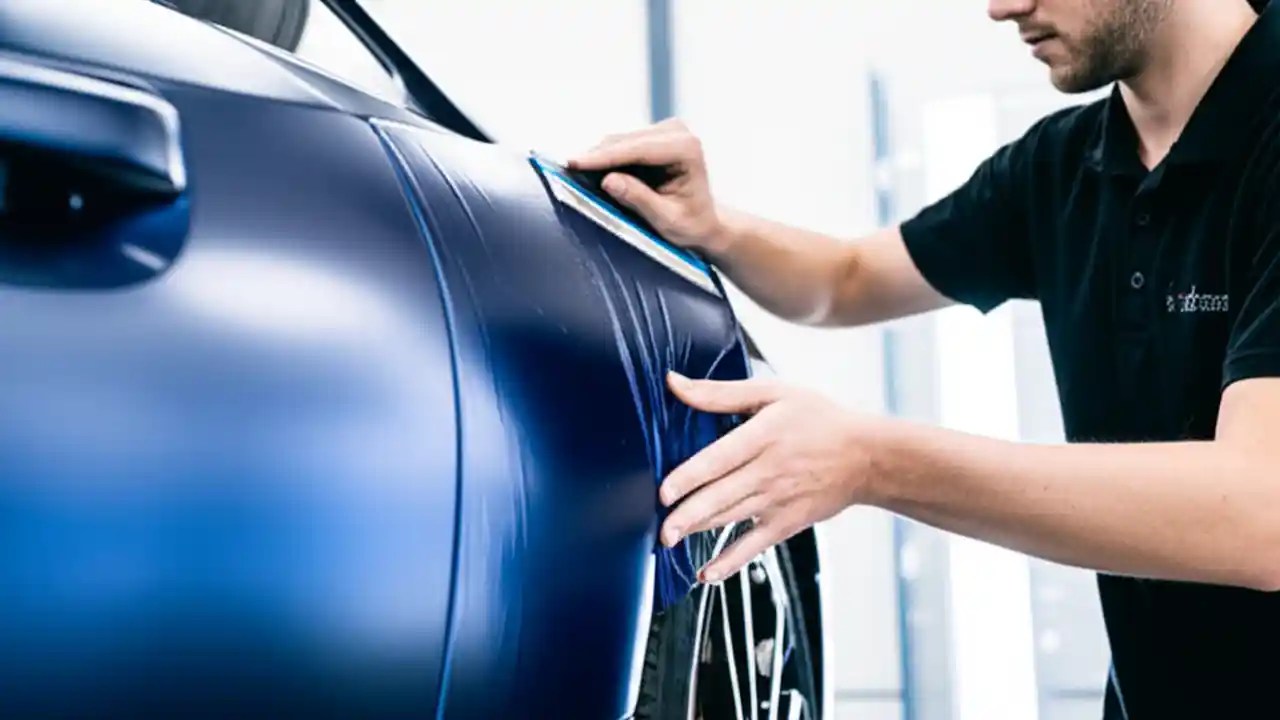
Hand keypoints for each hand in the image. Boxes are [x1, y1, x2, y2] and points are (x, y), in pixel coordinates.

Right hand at [568, 118, 728, 253]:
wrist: (704, 220)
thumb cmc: (692, 224)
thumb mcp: (667, 219)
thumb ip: (639, 199)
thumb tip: (608, 180)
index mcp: (686, 149)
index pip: (638, 149)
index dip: (603, 157)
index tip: (574, 163)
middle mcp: (677, 132)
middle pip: (625, 141)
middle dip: (595, 156)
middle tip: (564, 169)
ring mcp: (664, 130)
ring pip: (619, 141)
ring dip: (597, 157)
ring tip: (572, 172)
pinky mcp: (651, 136)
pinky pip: (620, 145)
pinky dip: (604, 158)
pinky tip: (587, 170)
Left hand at [659, 371, 880, 582]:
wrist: (866, 457)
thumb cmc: (817, 419)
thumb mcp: (772, 393)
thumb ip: (719, 393)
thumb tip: (674, 383)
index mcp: (762, 436)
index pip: (720, 459)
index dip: (690, 477)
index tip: (664, 492)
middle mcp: (768, 471)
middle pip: (721, 496)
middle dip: (687, 516)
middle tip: (661, 530)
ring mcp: (777, 501)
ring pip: (730, 519)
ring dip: (699, 532)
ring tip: (669, 541)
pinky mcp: (786, 523)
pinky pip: (753, 546)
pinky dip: (730, 563)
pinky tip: (707, 575)